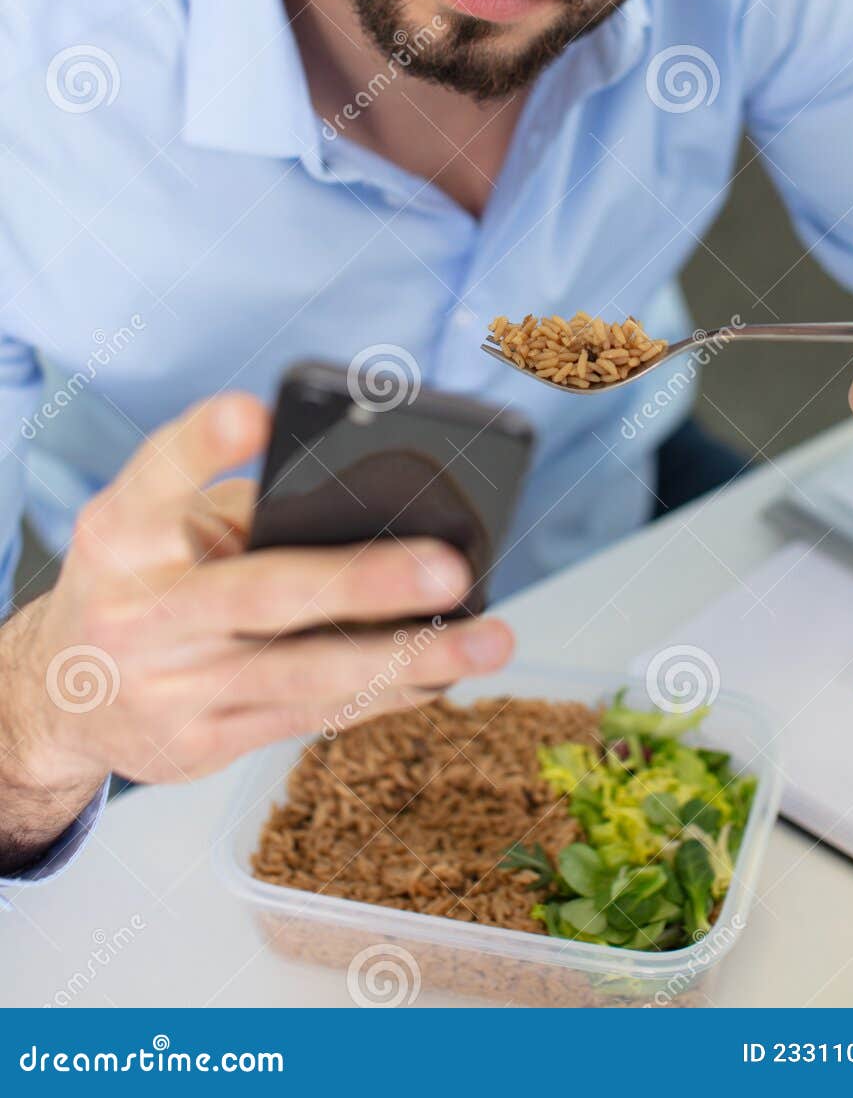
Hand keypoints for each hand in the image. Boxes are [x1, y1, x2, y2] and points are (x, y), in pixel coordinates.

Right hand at [1, 393, 512, 832]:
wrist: (55, 694)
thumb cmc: (136, 580)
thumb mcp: (149, 524)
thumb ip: (233, 504)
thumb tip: (373, 504)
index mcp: (119, 530)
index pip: (159, 471)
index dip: (206, 442)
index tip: (257, 414)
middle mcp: (136, 609)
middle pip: (261, 592)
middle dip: (363, 583)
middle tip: (448, 568)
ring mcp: (168, 687)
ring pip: (307, 674)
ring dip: (410, 658)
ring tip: (490, 639)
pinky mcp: (199, 746)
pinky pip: (310, 716)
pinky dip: (386, 694)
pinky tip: (444, 674)